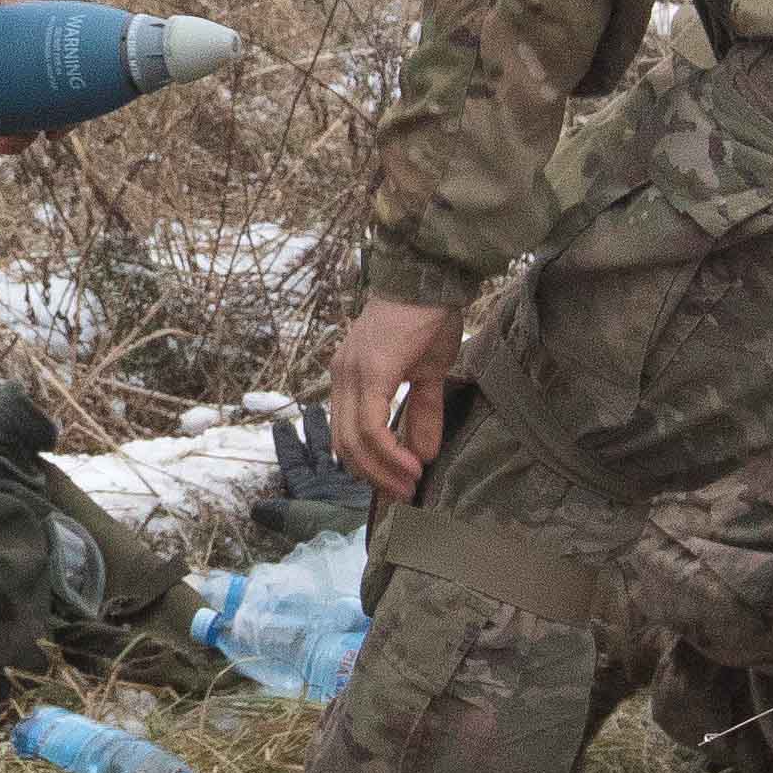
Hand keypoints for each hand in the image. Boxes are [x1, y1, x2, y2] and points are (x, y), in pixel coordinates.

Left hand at [328, 293, 462, 502]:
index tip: (397, 484)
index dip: (368, 467)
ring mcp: (351, 374)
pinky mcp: (371, 372)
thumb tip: (423, 454)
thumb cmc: (428, 319)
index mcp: (349, 378)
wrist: (430, 278)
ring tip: (409, 484)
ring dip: (381, 470)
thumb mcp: (427, 374)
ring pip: (354, 441)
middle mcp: (342, 378)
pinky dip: (389, 451)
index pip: (345, 435)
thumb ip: (422, 413)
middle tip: (403, 494)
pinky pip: (371, 425)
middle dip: (373, 477)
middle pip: (343, 445)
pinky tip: (411, 464)